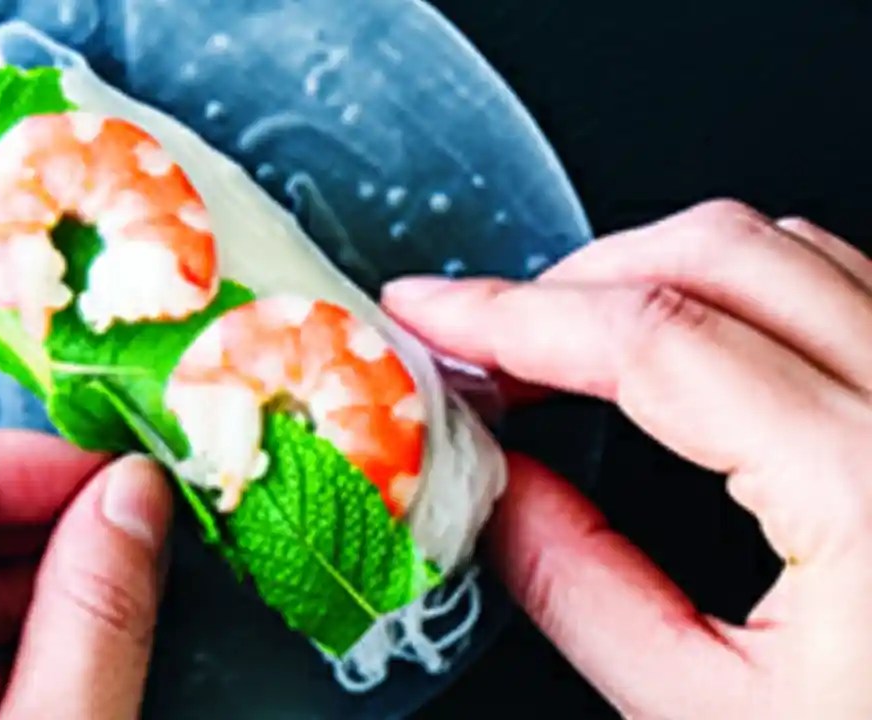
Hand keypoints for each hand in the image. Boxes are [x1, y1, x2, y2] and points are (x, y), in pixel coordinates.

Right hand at [384, 200, 871, 718]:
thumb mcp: (709, 718)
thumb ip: (579, 587)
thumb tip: (496, 481)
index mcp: (869, 488)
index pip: (651, 339)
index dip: (513, 314)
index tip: (433, 312)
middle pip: (721, 252)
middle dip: (575, 278)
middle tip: (489, 336)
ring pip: (787, 248)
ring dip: (652, 271)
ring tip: (565, 339)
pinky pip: (841, 283)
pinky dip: (733, 288)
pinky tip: (678, 342)